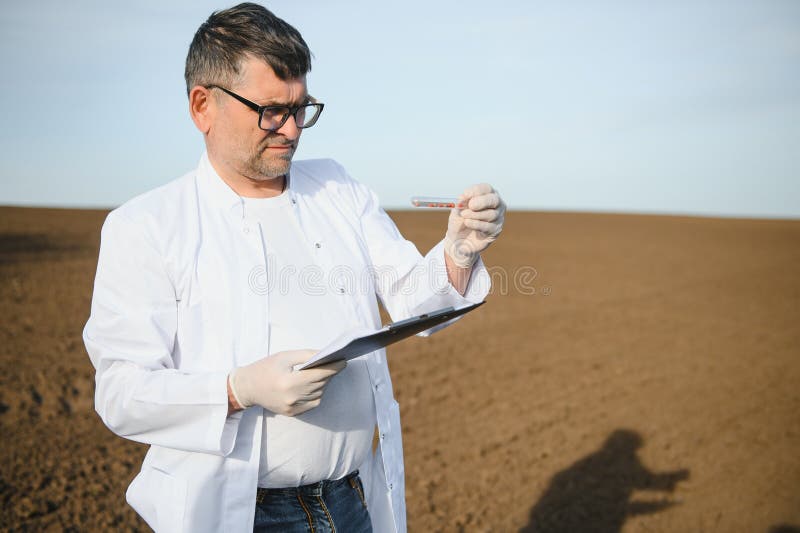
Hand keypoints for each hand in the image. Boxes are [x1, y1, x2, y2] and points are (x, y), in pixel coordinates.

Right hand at [229, 350, 345, 415]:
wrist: (246, 388)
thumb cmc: (265, 368)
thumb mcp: (284, 356)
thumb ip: (306, 355)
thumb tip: (326, 355)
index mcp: (288, 382)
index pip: (318, 374)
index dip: (333, 367)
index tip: (344, 360)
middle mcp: (292, 398)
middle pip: (320, 384)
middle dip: (330, 373)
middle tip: (337, 362)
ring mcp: (293, 408)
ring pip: (319, 393)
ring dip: (324, 382)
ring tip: (324, 372)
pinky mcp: (293, 413)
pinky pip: (313, 402)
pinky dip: (317, 392)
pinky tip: (314, 384)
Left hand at [444, 183, 505, 267]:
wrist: (458, 239)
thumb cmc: (460, 220)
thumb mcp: (457, 210)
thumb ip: (461, 203)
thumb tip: (462, 197)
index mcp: (487, 194)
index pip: (486, 188)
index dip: (476, 190)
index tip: (465, 194)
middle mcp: (496, 204)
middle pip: (494, 200)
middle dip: (482, 202)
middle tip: (471, 205)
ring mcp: (498, 217)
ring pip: (491, 214)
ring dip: (475, 215)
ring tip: (464, 215)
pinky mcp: (495, 230)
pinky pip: (488, 226)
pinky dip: (476, 224)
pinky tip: (467, 223)